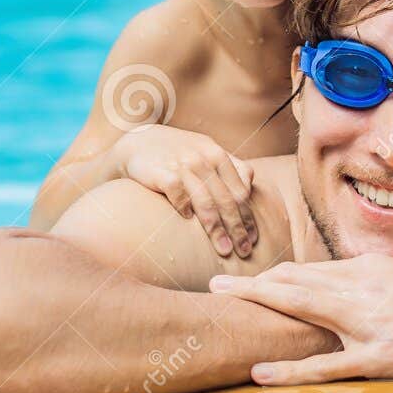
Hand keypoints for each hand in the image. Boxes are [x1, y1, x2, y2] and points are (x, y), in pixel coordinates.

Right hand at [117, 125, 256, 256]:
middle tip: (244, 251)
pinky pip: (178, 195)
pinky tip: (188, 223)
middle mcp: (203, 159)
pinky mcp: (162, 173)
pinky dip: (185, 209)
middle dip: (237, 228)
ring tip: (224, 249)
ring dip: (217, 228)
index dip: (248, 217)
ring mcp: (182, 165)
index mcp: (217, 155)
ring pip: (206, 201)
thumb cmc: (177, 152)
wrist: (139, 141)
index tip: (253, 238)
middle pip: (226, 199)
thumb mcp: (206, 151)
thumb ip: (229, 167)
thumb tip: (250, 189)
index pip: (240, 191)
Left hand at [209, 254, 392, 383]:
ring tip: (222, 305)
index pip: (313, 269)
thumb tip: (372, 271)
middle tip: (217, 282)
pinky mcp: (381, 357)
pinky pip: (326, 366)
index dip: (279, 274)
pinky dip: (290, 369)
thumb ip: (390, 272)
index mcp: (374, 268)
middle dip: (253, 282)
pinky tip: (261, 370)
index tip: (255, 276)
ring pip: (301, 309)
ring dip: (258, 304)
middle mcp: (363, 288)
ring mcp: (369, 323)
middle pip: (295, 281)